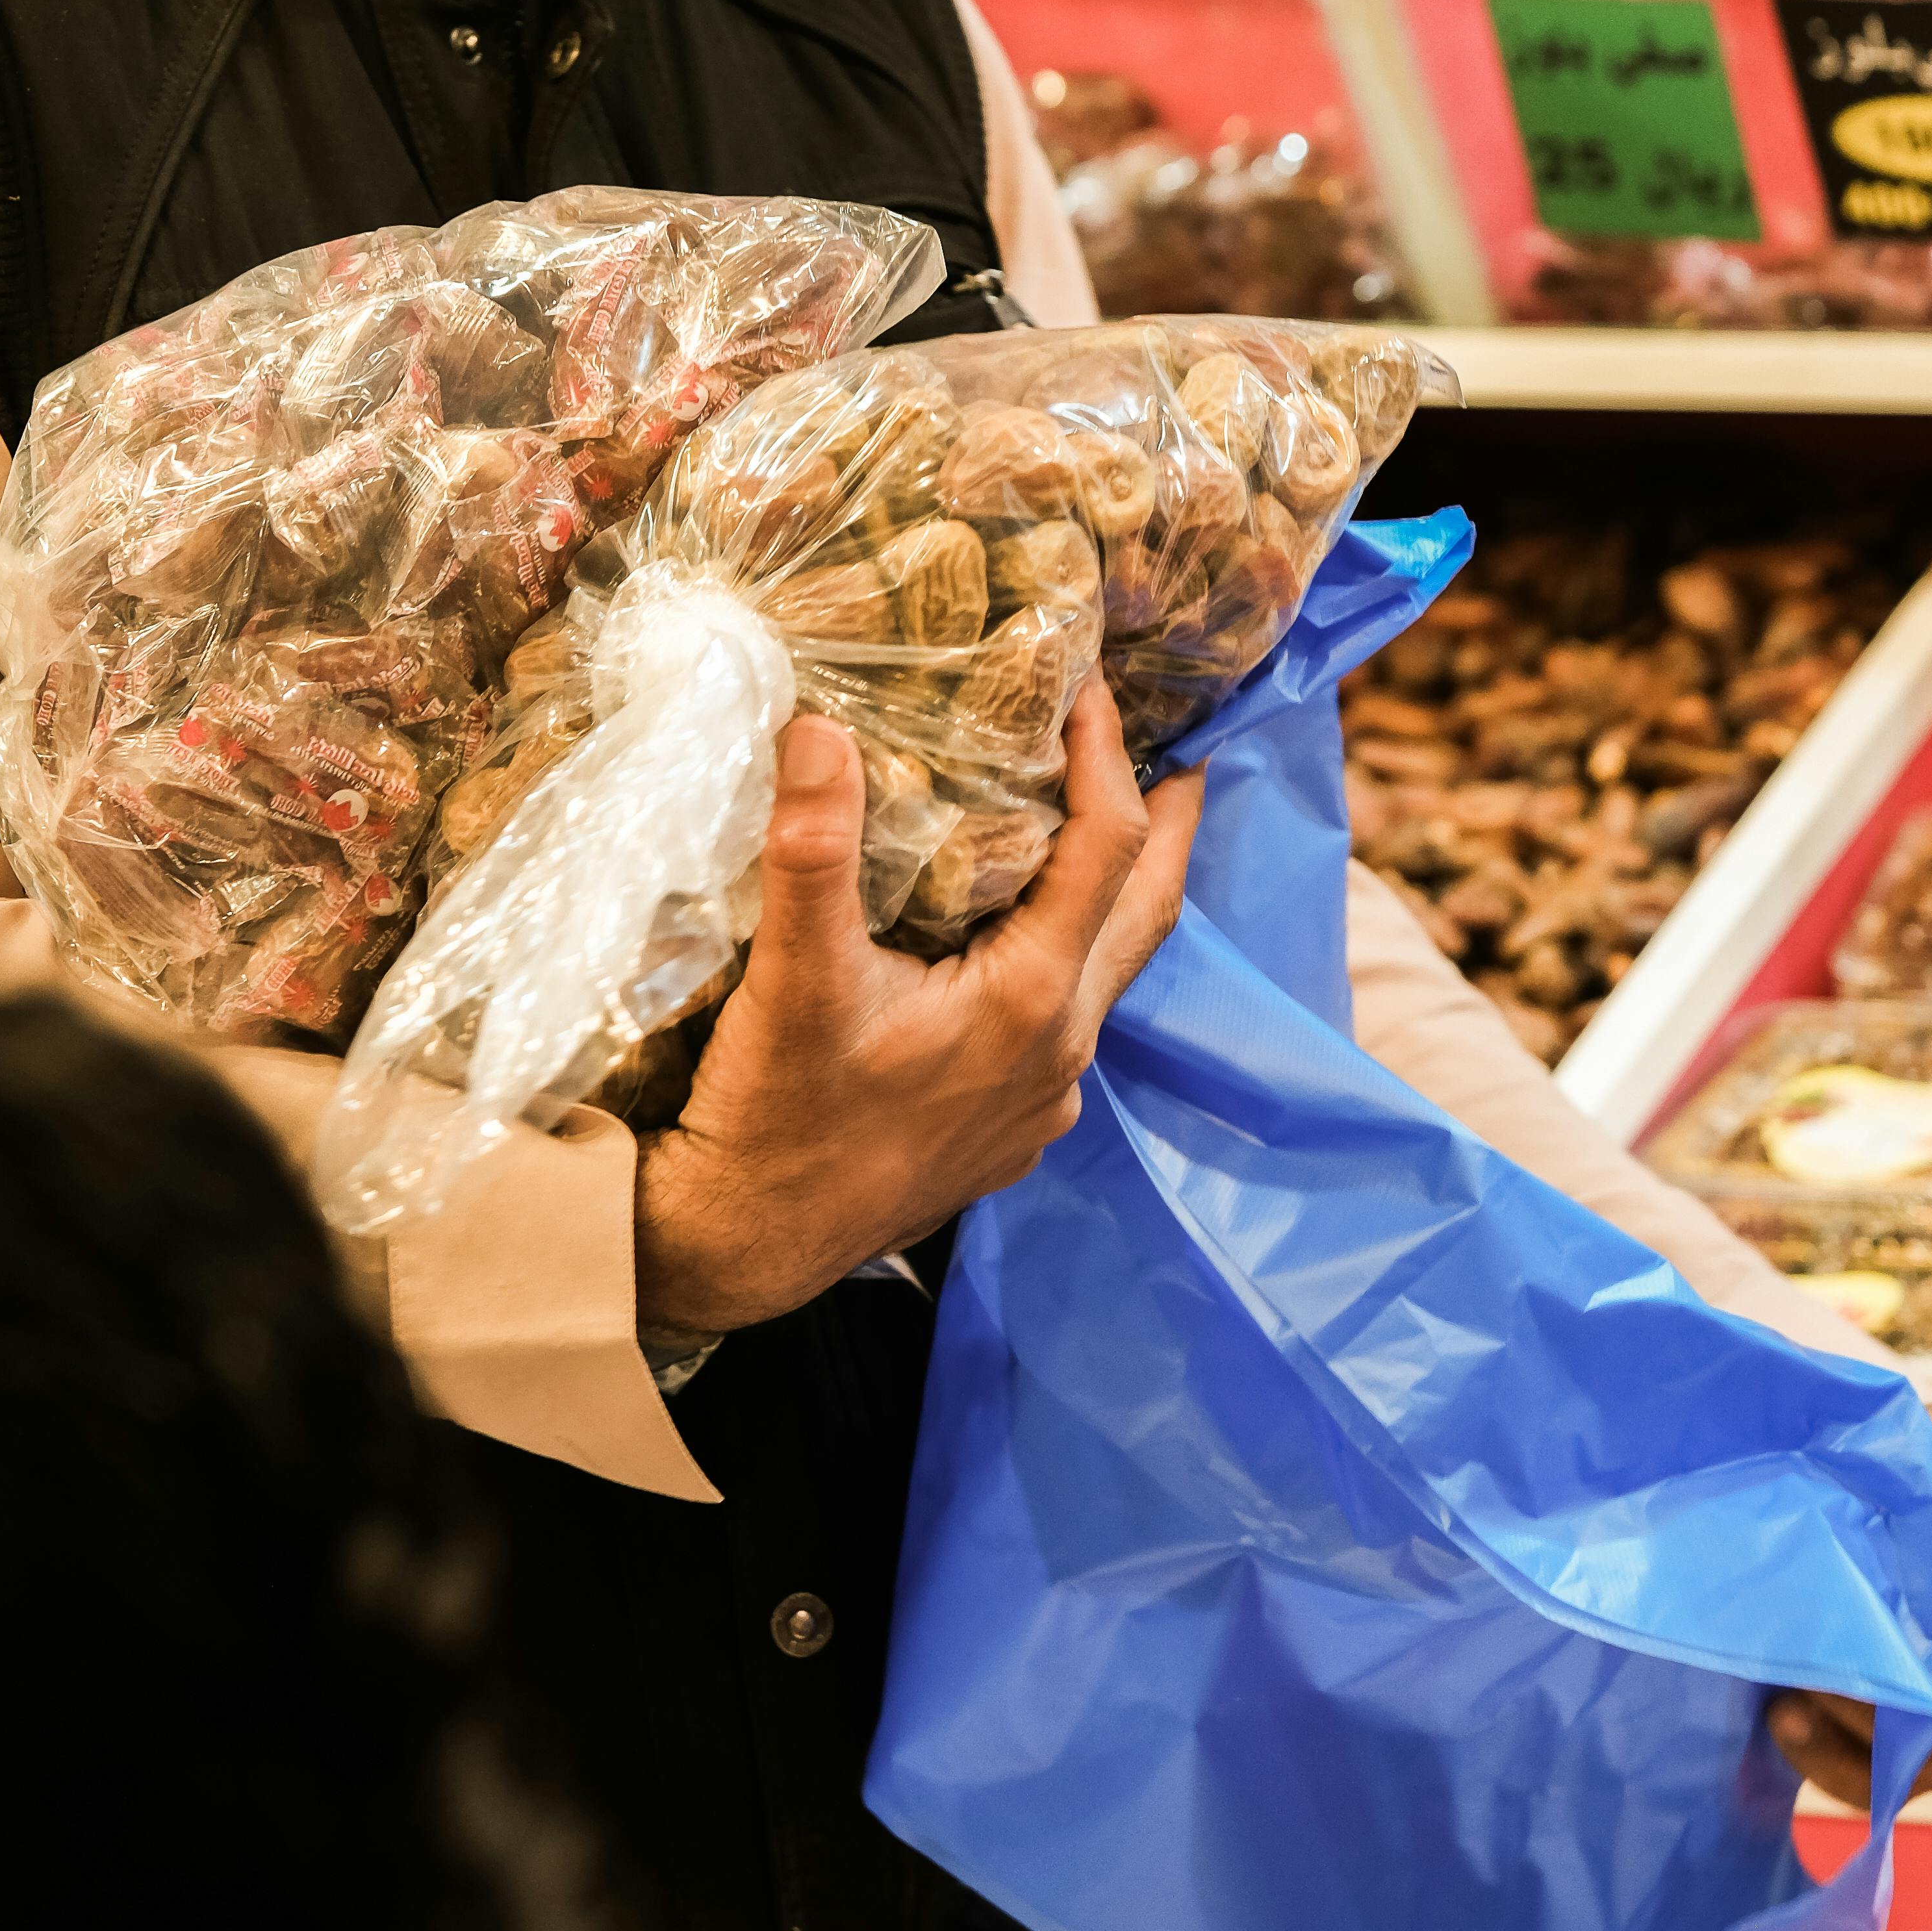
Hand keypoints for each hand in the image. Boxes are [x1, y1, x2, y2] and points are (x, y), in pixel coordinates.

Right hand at [630, 684, 1200, 1340]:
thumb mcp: (792, 977)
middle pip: (1148, 911)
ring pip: (1110, 971)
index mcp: (1032, 1000)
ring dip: (1115, 893)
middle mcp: (1062, 1051)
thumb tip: (818, 727)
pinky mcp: (1009, 1129)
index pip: (1111, 846)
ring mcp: (1042, 1100)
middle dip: (1173, 825)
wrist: (747, 1247)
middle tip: (1183, 749)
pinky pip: (1069, 1023)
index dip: (1109, 754)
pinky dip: (1068, 956)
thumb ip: (813, 851)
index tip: (1094, 683)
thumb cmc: (776, 1115)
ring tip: (1099, 823)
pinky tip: (1021, 935)